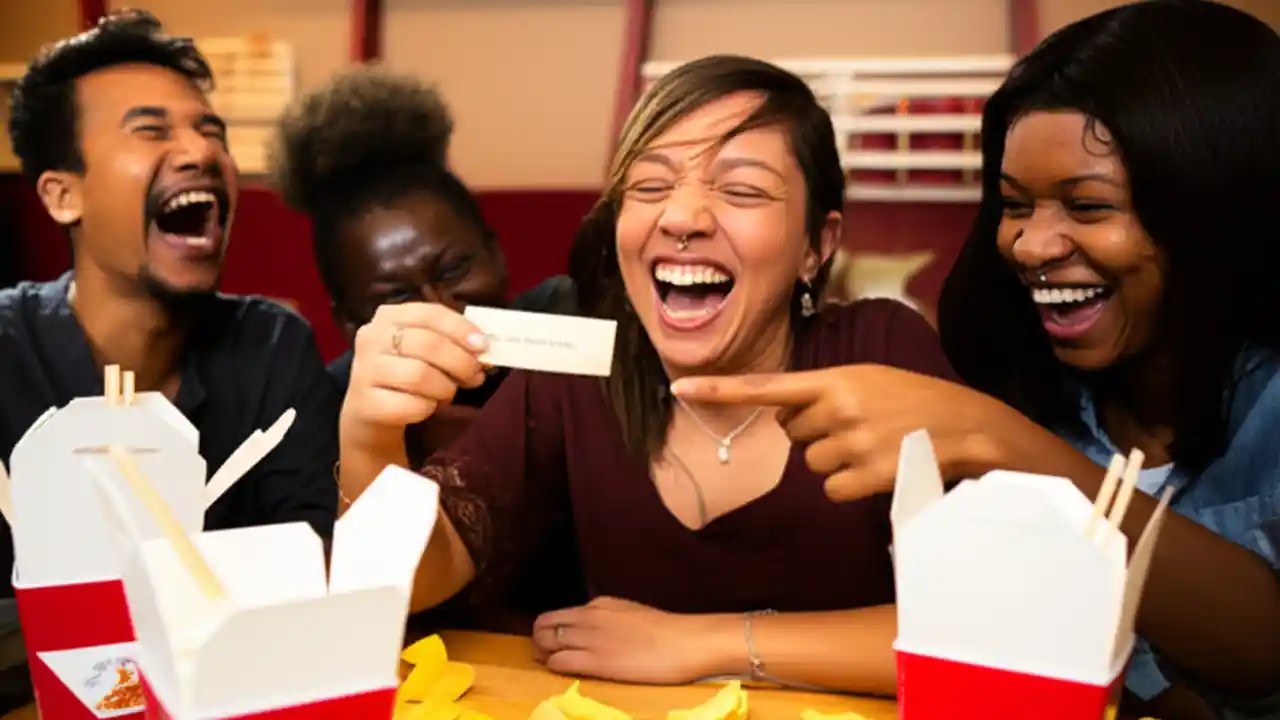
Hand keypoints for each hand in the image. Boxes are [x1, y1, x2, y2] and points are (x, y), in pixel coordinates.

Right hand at [340, 303, 488, 446]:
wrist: (371, 410)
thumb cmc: (406, 373)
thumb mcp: (427, 350)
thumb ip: (452, 343)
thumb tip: (484, 349)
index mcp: (390, 316)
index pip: (431, 313)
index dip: (461, 328)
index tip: (482, 346)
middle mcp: (372, 337)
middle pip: (428, 344)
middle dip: (460, 362)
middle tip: (475, 376)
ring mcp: (365, 370)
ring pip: (419, 376)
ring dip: (445, 388)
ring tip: (447, 392)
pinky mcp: (366, 403)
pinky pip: (411, 405)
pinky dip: (428, 408)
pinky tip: (426, 406)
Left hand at [532, 597, 720, 683]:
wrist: (685, 641)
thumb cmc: (668, 632)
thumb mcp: (632, 615)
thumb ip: (611, 619)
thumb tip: (599, 630)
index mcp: (599, 605)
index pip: (561, 614)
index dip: (552, 630)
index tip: (554, 642)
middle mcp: (589, 616)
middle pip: (544, 624)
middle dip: (539, 640)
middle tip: (544, 655)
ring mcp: (590, 638)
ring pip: (545, 642)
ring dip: (543, 654)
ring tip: (550, 664)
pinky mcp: (595, 661)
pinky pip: (558, 662)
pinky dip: (554, 668)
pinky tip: (563, 673)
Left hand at [671, 364, 1017, 501]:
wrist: (970, 427)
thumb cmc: (916, 402)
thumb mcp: (869, 381)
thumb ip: (825, 393)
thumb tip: (786, 421)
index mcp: (835, 378)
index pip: (765, 386)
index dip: (719, 390)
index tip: (679, 390)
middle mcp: (838, 408)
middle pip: (791, 435)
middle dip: (815, 434)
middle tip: (859, 426)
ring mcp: (852, 443)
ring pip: (812, 466)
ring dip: (837, 462)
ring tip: (876, 445)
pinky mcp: (867, 475)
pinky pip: (832, 491)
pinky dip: (851, 487)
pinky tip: (880, 469)